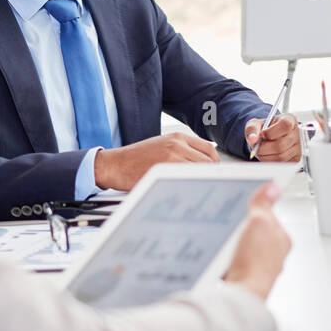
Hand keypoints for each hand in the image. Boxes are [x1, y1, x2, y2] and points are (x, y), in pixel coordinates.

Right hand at [93, 133, 218, 190]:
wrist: (115, 164)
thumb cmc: (137, 157)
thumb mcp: (163, 145)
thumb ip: (183, 151)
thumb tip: (204, 164)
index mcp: (178, 137)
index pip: (209, 149)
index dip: (215, 163)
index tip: (215, 173)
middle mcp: (178, 145)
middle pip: (208, 162)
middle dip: (211, 175)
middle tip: (209, 185)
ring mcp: (172, 158)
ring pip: (200, 172)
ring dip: (202, 182)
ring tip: (199, 190)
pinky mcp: (165, 171)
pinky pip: (186, 181)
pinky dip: (190, 187)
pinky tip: (187, 193)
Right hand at [224, 182, 291, 300]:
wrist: (238, 296)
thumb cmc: (255, 264)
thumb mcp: (259, 222)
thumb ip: (264, 204)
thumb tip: (272, 188)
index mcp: (282, 240)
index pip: (270, 216)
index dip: (256, 208)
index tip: (246, 203)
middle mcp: (272, 256)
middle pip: (254, 231)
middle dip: (241, 227)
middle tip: (231, 224)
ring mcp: (256, 268)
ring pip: (240, 247)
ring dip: (230, 244)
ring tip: (224, 242)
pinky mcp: (240, 277)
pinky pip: (229, 261)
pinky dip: (223, 258)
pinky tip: (218, 257)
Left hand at [246, 113, 301, 161]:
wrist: (269, 136)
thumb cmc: (264, 129)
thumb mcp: (255, 124)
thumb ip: (252, 129)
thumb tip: (253, 139)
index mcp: (289, 120)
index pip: (285, 125)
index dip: (271, 132)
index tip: (262, 134)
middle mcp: (297, 133)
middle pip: (281, 145)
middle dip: (264, 148)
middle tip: (257, 146)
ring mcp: (298, 147)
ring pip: (281, 157)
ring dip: (266, 156)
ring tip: (262, 150)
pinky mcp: (296, 159)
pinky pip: (281, 164)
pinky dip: (270, 161)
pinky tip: (268, 155)